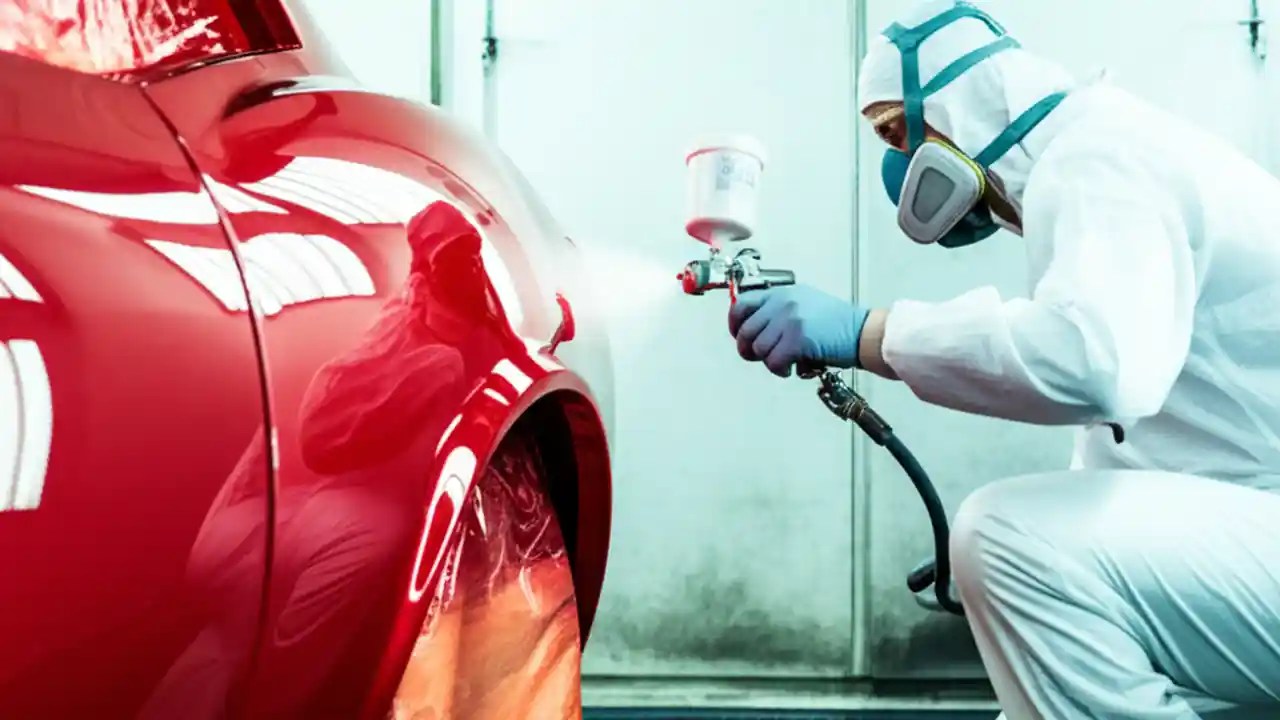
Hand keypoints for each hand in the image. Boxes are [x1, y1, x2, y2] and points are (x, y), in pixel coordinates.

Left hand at [728, 284, 870, 376]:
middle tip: (758, 358)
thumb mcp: (805, 303)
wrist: (864, 333)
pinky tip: (791, 368)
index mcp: (783, 293)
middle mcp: (783, 303)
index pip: (742, 304)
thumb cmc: (839, 324)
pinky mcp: (797, 340)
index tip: (739, 336)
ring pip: (758, 349)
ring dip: (768, 361)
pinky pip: (773, 362)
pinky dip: (779, 370)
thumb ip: (779, 311)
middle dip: (748, 350)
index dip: (735, 324)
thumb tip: (753, 329)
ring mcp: (789, 320)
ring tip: (785, 362)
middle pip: (745, 331)